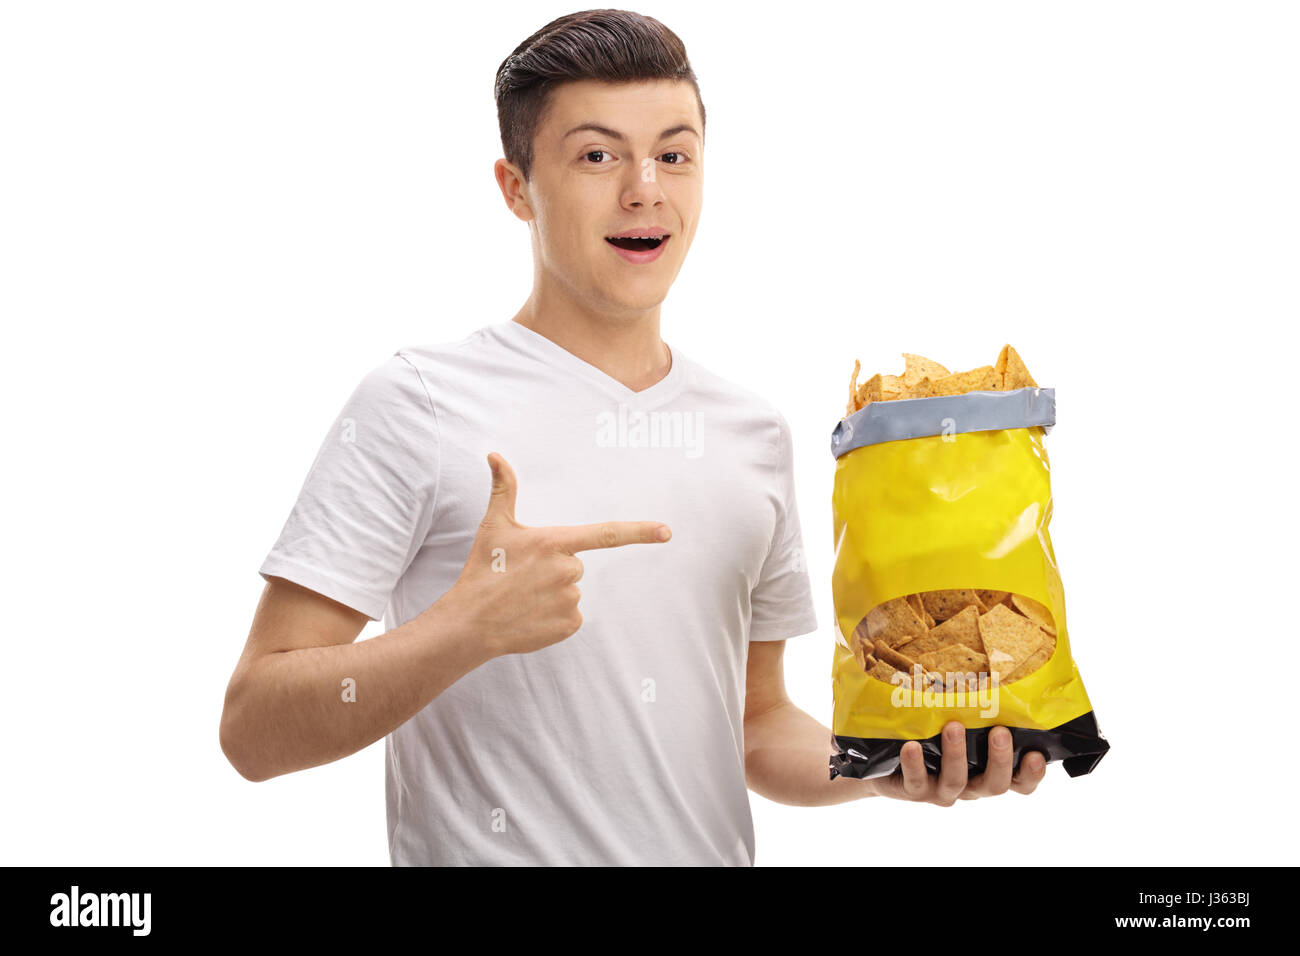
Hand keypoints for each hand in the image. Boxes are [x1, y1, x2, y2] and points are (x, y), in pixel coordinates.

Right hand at [439, 452, 671, 657]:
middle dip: (554, 569)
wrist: (470, 623)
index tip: (667, 531)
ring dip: (552, 594)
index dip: (640, 532)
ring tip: (523, 597)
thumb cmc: (482, 570)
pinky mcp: (568, 625)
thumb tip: (495, 454)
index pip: (606, 534)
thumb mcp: (493, 526)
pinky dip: (553, 617)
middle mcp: (568, 570)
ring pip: (571, 590)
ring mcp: (570, 600)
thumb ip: (503, 488)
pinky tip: (530, 616)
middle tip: (523, 577)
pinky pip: (571, 616)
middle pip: (575, 565)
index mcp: (555, 542)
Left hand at [871, 722, 1046, 804]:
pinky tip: (912, 746)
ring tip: (953, 727)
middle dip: (999, 759)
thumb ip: (981, 707)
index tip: (1037, 754)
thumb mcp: (963, 720)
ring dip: (957, 754)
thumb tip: (999, 666)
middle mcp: (971, 784)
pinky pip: (917, 781)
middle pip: (995, 785)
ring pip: (956, 781)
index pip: (1020, 782)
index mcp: (988, 771)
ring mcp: (943, 790)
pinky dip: (915, 764)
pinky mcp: (915, 790)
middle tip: (1000, 732)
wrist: (892, 761)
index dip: (1032, 774)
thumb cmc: (937, 733)